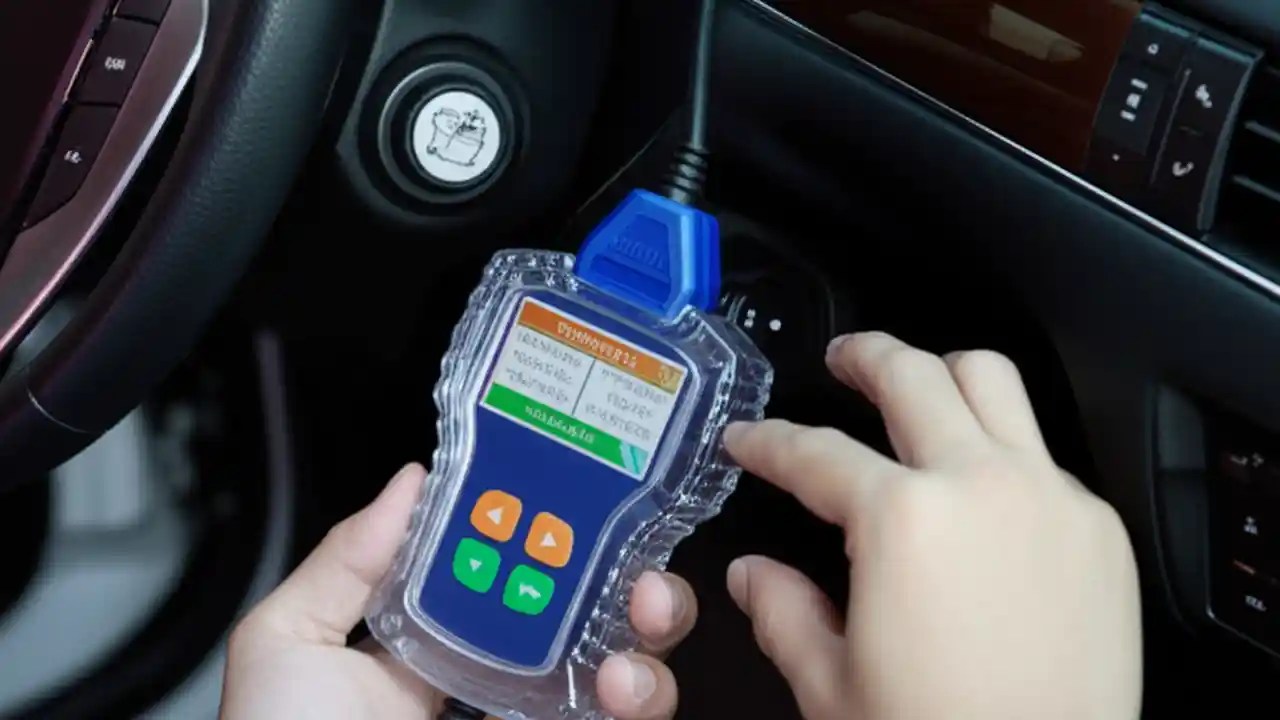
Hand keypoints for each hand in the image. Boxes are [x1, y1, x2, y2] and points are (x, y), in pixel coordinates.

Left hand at [219, 463, 696, 719]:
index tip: (585, 503)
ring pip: (627, 677)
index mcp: (436, 644)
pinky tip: (620, 685)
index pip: (518, 576)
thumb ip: (347, 560)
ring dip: (650, 644)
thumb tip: (410, 481)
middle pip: (594, 622)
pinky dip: (642, 698)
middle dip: (635, 588)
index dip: (559, 538)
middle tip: (638, 575)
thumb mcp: (285, 642)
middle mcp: (496, 685)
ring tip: (634, 631)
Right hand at [723, 332, 1142, 719]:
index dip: (767, 441)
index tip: (748, 439)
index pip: (814, 452)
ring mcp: (1050, 498)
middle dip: (862, 356)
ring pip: (993, 382)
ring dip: (941, 371)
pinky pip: (1043, 451)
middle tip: (840, 359)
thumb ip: (782, 611)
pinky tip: (979, 478)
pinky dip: (1002, 443)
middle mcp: (980, 487)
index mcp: (902, 520)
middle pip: (912, 374)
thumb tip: (752, 577)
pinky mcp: (1097, 528)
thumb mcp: (832, 686)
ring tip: (916, 380)